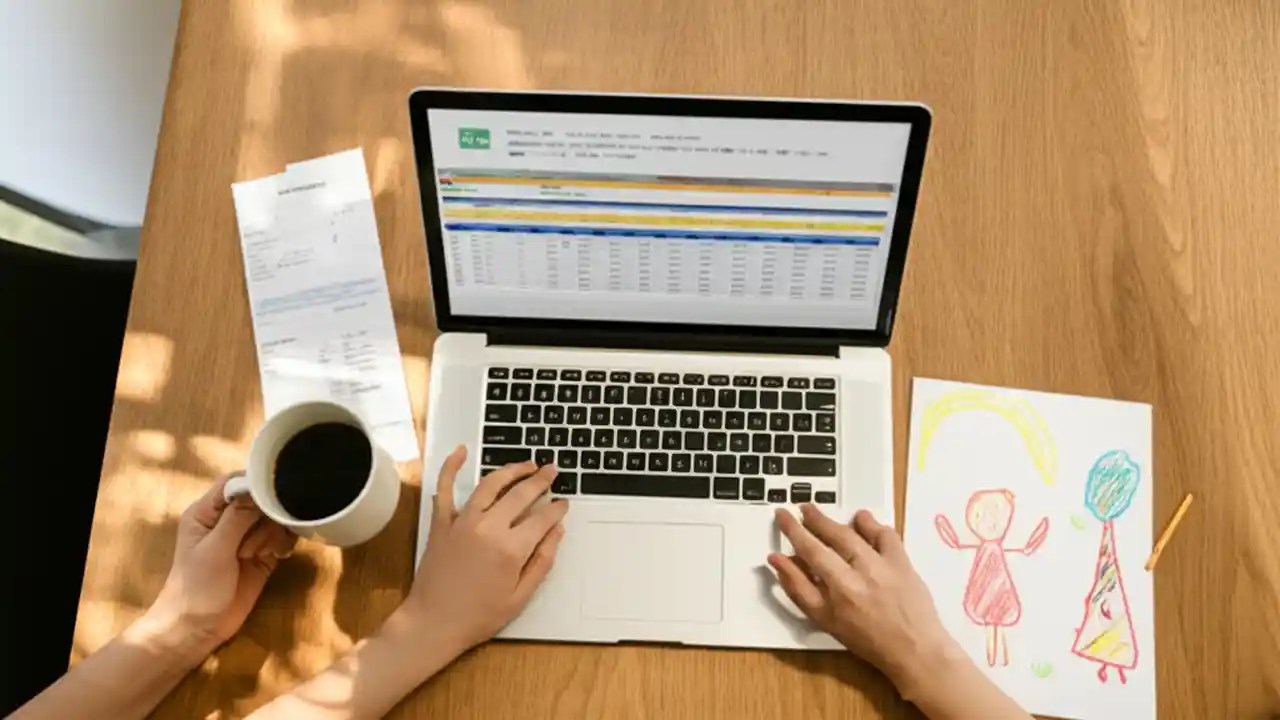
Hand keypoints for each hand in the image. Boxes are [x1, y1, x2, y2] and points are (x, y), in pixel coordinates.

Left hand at [147, 474, 296, 657]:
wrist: (197, 630)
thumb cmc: (196, 588)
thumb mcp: (215, 550)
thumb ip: (237, 518)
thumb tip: (258, 489)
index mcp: (206, 513)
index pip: (233, 483)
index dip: (254, 485)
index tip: (273, 495)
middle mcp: (226, 521)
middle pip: (259, 499)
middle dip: (265, 516)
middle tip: (255, 543)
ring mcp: (245, 539)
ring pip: (273, 519)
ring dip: (273, 534)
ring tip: (260, 555)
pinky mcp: (261, 556)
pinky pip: (281, 538)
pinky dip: (283, 544)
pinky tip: (276, 557)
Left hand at [396, 446, 567, 654]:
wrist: (433, 622)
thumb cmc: (479, 616)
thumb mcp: (520, 597)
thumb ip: (542, 561)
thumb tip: (557, 532)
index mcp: (511, 549)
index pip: (543, 518)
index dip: (557, 508)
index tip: (564, 503)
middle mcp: (489, 527)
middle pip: (521, 494)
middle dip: (540, 480)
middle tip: (552, 471)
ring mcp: (462, 522)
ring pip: (491, 484)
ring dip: (511, 470)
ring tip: (526, 464)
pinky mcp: (442, 523)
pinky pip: (445, 489)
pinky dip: (451, 467)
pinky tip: (461, 451)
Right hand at [769, 506, 958, 694]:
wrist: (913, 649)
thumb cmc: (866, 639)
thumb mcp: (824, 620)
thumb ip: (799, 587)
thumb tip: (777, 561)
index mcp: (841, 587)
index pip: (811, 549)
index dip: (793, 530)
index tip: (782, 514)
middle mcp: (863, 571)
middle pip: (833, 535)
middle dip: (814, 519)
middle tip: (801, 508)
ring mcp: (885, 564)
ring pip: (857, 533)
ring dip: (838, 520)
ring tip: (824, 513)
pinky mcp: (903, 562)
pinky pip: (886, 535)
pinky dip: (872, 525)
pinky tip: (861, 520)